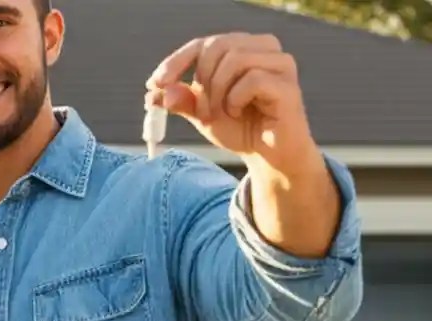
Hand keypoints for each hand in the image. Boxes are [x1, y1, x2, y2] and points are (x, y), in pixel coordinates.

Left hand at [146, 33, 319, 174]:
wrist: (267, 155)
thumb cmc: (239, 128)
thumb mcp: (202, 114)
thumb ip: (181, 100)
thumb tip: (153, 93)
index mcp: (242, 48)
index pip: (203, 44)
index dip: (176, 61)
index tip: (155, 84)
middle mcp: (263, 48)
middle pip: (217, 46)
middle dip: (201, 81)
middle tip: (200, 111)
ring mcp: (280, 64)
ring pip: (234, 59)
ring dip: (217, 92)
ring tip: (220, 113)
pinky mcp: (288, 85)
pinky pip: (252, 80)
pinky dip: (235, 99)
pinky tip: (239, 112)